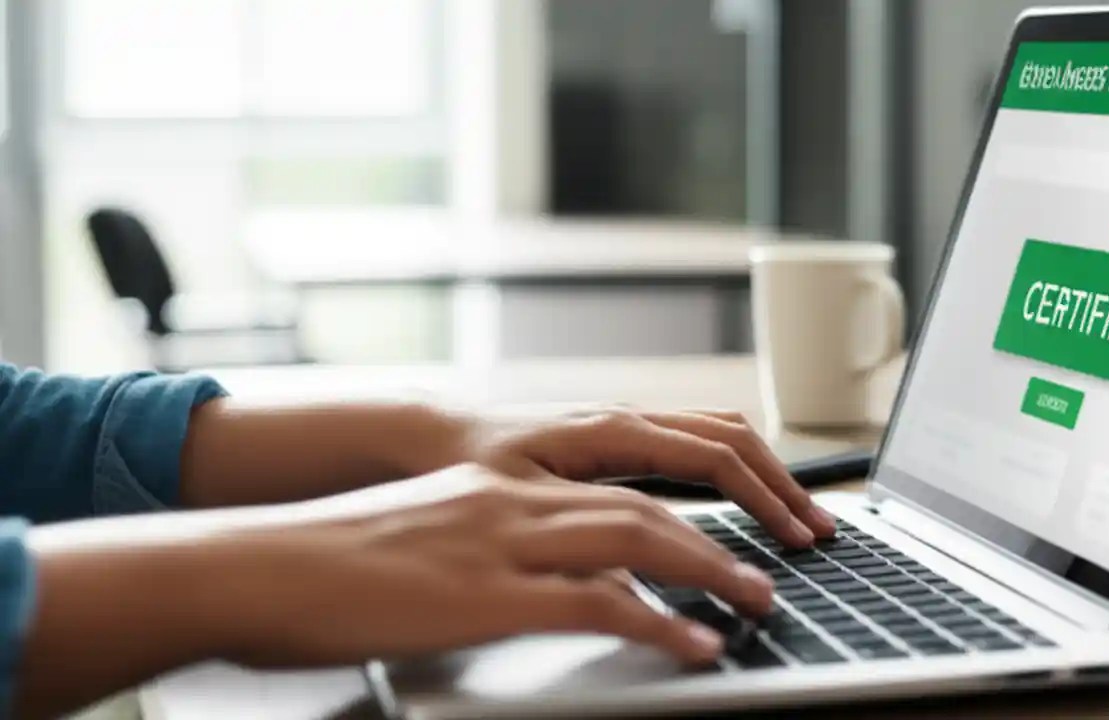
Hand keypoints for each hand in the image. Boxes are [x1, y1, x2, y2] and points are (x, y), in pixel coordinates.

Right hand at [207, 464, 774, 667]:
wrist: (257, 567)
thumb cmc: (328, 566)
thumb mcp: (425, 543)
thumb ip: (487, 551)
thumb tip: (536, 581)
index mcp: (499, 490)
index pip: (614, 486)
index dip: (682, 508)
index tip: (727, 531)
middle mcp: (511, 504)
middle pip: (643, 507)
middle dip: (717, 536)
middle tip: (764, 569)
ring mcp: (501, 544)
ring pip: (635, 540)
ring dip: (709, 570)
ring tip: (755, 601)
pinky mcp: (485, 595)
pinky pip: (596, 605)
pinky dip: (659, 623)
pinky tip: (695, 645)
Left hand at [454, 408, 835, 546]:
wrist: (432, 436)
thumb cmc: (470, 465)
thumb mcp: (523, 501)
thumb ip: (589, 522)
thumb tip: (653, 553)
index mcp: (613, 430)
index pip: (714, 458)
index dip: (764, 499)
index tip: (795, 537)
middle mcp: (628, 417)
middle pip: (733, 437)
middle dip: (783, 483)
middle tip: (819, 529)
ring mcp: (626, 422)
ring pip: (720, 431)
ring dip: (765, 471)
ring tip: (797, 514)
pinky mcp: (618, 435)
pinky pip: (695, 439)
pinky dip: (735, 465)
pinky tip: (745, 496)